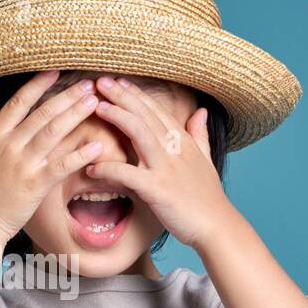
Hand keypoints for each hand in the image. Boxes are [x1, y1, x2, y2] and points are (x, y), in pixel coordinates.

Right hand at [0, 70, 105, 245]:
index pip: (18, 102)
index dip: (38, 85)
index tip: (55, 71)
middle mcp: (8, 146)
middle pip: (42, 114)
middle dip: (66, 96)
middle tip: (88, 84)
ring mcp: (22, 165)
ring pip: (53, 133)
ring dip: (75, 115)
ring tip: (94, 102)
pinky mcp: (35, 185)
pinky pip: (62, 166)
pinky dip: (80, 154)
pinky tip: (98, 145)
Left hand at [85, 75, 237, 249]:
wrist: (217, 226)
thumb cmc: (208, 197)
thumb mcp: (206, 160)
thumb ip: (199, 134)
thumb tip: (200, 111)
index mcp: (184, 142)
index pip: (157, 111)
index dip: (136, 95)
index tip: (118, 81)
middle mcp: (175, 150)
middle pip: (145, 115)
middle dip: (122, 96)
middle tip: (100, 81)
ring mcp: (167, 168)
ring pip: (139, 133)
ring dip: (117, 117)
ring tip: (96, 107)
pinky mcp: (158, 190)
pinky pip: (128, 174)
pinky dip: (109, 169)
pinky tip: (91, 168)